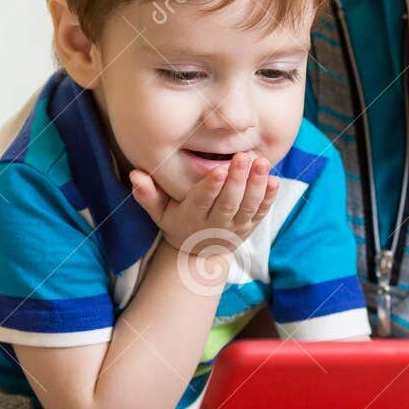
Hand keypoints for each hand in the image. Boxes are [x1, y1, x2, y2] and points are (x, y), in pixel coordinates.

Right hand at [129, 152, 278, 257]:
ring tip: (261, 162)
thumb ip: (147, 194)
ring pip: (248, 207)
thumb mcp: (158, 212)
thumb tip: (135, 174)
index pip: (202, 202)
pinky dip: (269, 197)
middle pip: (228, 203)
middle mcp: (215, 224)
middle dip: (237, 181)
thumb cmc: (176, 222)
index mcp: (191, 217)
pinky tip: (274, 180)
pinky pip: (261, 212)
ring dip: (256, 185)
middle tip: (242, 157)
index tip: (219, 170)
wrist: (198, 251)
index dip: (211, 187)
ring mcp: (235, 226)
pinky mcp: (251, 225)